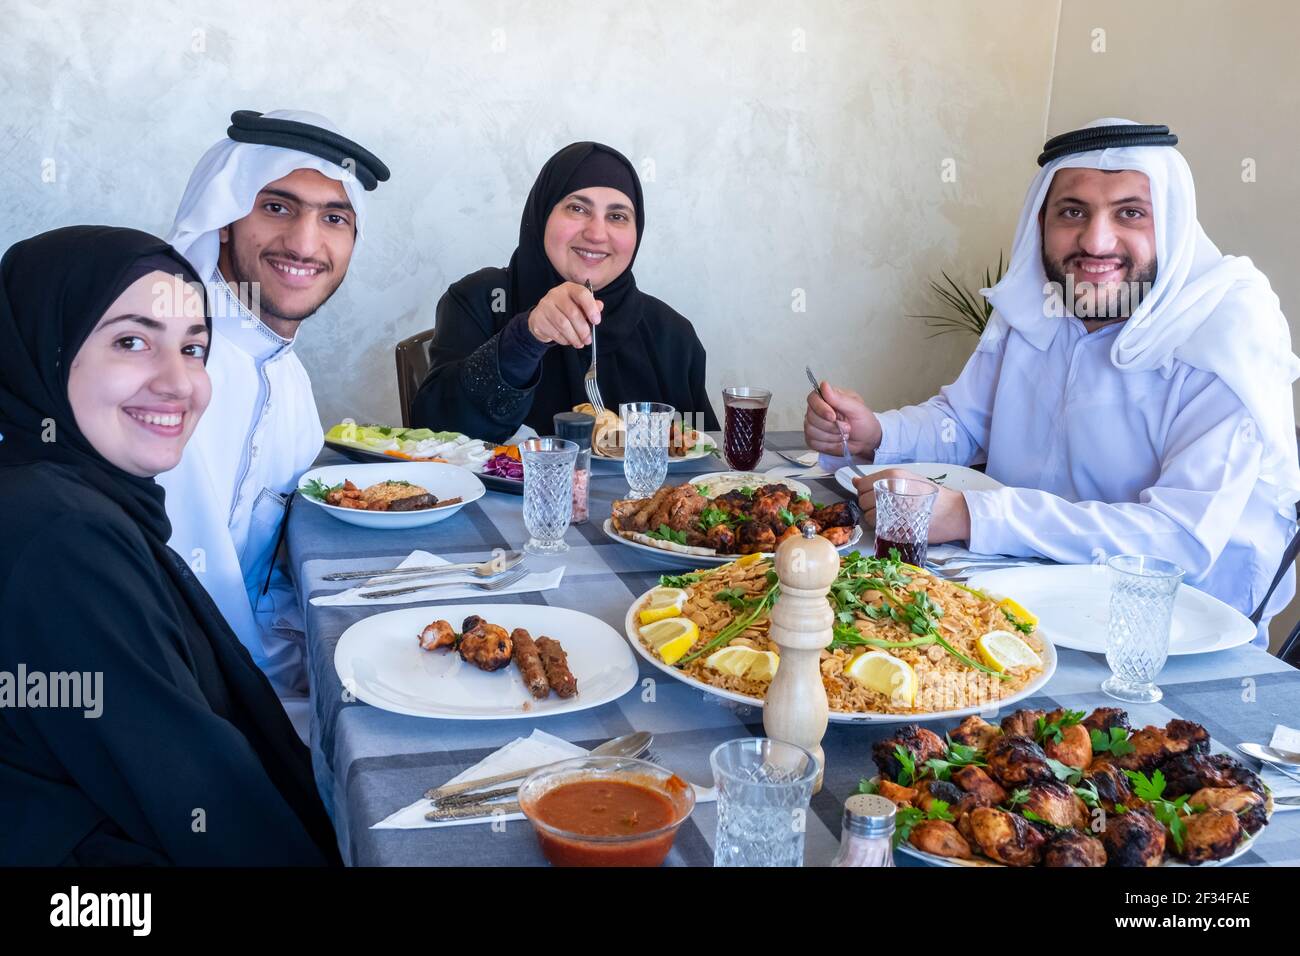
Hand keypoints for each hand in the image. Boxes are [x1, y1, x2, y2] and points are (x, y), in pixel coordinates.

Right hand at [526, 282, 602, 348]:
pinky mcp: (538, 319)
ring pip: (563, 324)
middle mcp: (555, 294)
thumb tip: (600, 306)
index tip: (596, 321)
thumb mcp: (578, 306)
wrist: (542, 317)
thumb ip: (590, 306)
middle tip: (588, 339)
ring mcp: (545, 306)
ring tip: (580, 343)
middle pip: (572, 313)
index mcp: (569, 288)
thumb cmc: (564, 311)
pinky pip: (554, 332)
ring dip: (574, 337)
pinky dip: (564, 339)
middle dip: (583, 329)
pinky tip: (568, 341)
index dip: (591, 308)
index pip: (582, 294)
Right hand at [803, 381, 881, 455]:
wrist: (867, 441)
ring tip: (844, 434)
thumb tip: (824, 385)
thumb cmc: (864, 422)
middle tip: (847, 428)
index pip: (813, 399)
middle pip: (811, 417)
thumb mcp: (856, 408)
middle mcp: (817, 411)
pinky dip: (828, 444)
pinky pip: (813, 442)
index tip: (833, 417)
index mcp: (827, 398)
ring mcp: (814, 425)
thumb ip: (839, 399)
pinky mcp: (813, 439)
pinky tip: (837, 441)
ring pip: (811, 431)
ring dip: (831, 436)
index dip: (820, 409)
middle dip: (830, 426)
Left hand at [854, 468, 970, 543]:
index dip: (865, 492)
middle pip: (863, 501)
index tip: (874, 495)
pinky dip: (882, 527)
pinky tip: (895, 524)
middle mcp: (890, 491)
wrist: (954, 512)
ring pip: (868, 516)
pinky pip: (878, 528)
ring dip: (875, 518)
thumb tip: (855, 481)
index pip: (862, 485)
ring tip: (891, 516)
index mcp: (892, 476)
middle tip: (885, 507)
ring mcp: (893, 510)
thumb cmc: (932, 495)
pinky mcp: (897, 527)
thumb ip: (880, 480)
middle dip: (869, 506)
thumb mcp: (908, 479)